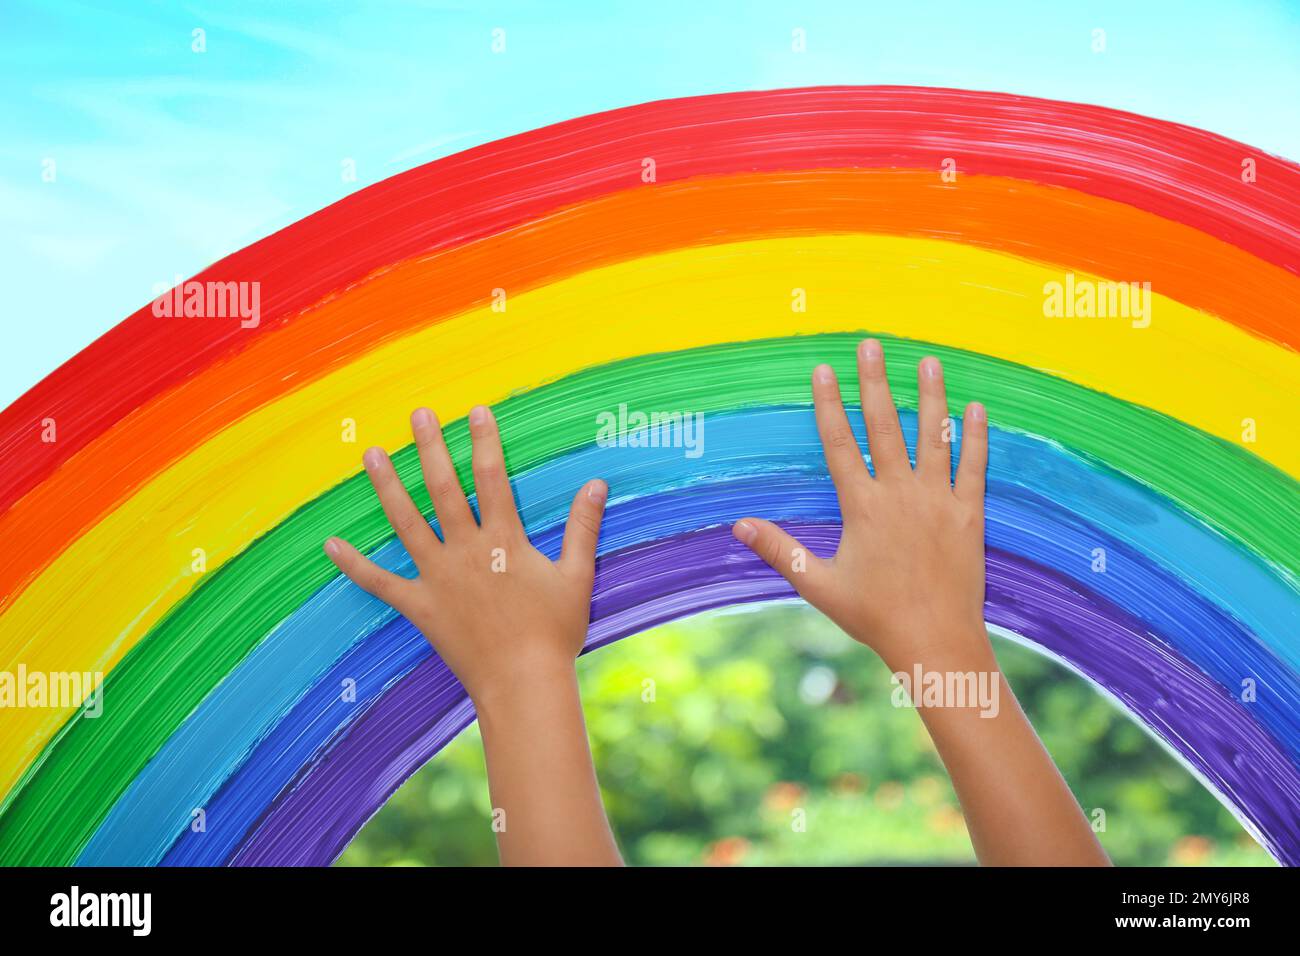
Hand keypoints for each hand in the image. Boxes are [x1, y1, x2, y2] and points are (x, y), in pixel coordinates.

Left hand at [324, 404, 606, 708]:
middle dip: (430, 447)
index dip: (484, 441)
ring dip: (387, 486)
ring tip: (371, 454)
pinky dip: (355, 565)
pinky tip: (331, 545)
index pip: (492, 477)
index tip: (476, 411)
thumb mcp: (576, 576)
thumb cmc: (554, 633)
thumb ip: (582, 527)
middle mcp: (466, 551)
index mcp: (504, 540)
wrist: (523, 683)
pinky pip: (381, 583)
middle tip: (418, 415)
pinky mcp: (421, 607)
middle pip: (443, 488)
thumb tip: (596, 484)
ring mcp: (439, 578)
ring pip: (407, 522)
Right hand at [732, 339, 988, 670]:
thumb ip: (780, 550)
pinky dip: (975, 437)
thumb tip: (738, 526)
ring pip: (933, 436)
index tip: (823, 370)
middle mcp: (900, 495)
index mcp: (862, 507)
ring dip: (929, 397)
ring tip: (926, 361)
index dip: (829, 405)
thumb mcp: (819, 585)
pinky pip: (973, 467)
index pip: (840, 444)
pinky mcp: (969, 515)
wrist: (935, 641)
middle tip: (870, 345)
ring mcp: (938, 501)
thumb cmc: (874, 616)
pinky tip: (976, 408)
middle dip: (874, 382)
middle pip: (884, 427)